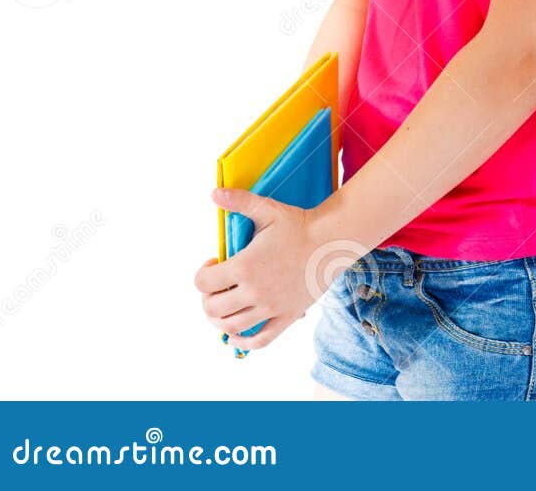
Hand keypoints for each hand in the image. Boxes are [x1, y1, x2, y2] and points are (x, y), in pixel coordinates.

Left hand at [194, 189, 361, 351]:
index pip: (203, 283)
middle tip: (218, 285)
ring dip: (219, 319)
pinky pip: (259, 341)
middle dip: (208, 297)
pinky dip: (242, 343)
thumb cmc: (299, 224)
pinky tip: (235, 336)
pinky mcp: (287, 316)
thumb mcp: (268, 209)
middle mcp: (255, 291)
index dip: (203, 273)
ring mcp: (271, 307)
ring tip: (225, 305)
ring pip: (230, 327)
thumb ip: (239, 201)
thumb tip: (213, 193)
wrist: (332, 240)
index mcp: (245, 267)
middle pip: (212, 309)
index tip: (214, 262)